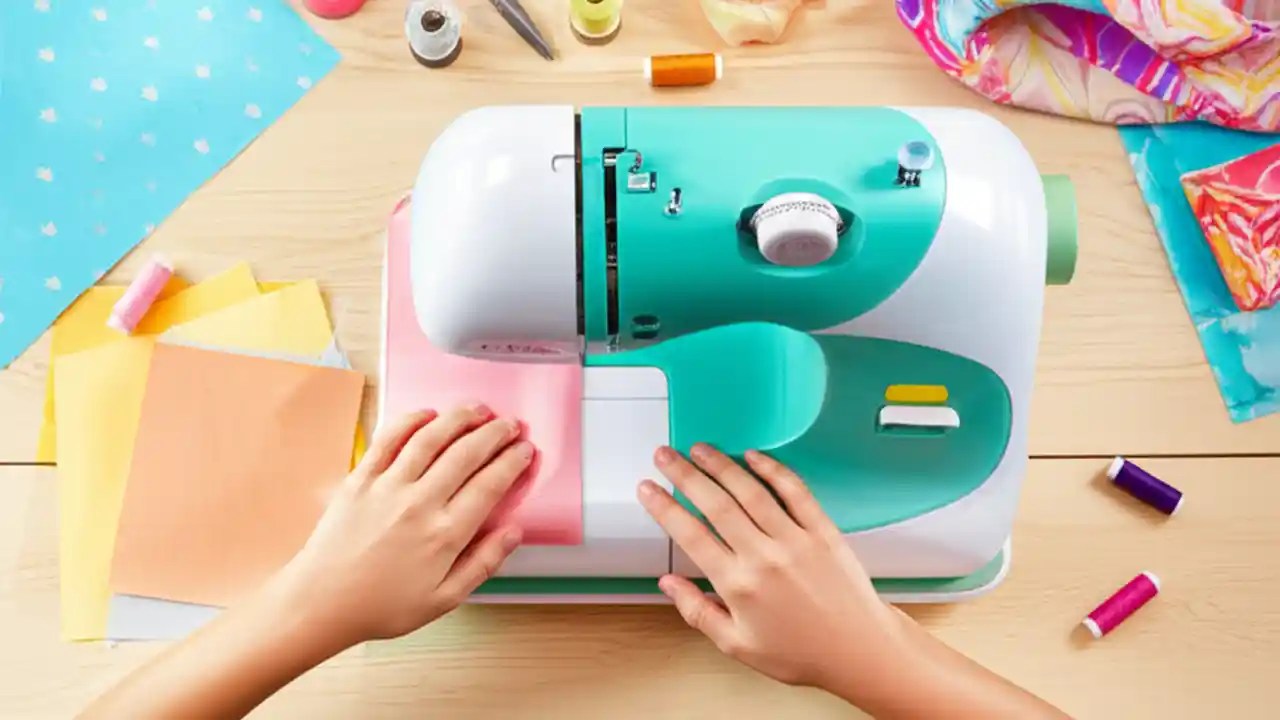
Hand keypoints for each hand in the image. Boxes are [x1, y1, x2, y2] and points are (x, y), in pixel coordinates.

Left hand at [277, 405, 533, 647]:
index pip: (490, 485)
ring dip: (459, 418)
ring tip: (478, 409)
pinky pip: (389, 438)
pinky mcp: (361, 478)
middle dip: (495, 434)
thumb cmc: (383, 605)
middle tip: (510, 425)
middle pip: (466, 454)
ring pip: (431, 438)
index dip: (512, 462)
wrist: (322, 601)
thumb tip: (514, 531)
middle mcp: (420, 503)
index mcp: (445, 534)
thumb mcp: (444, 599)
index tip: (525, 450)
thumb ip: (484, 563)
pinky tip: (428, 414)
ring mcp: (388, 486)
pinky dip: (411, 420)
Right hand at [636, 444, 909, 691]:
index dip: (664, 508)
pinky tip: (752, 455)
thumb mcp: (737, 645)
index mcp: (738, 585)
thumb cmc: (800, 652)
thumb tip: (668, 583)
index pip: (690, 535)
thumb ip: (698, 612)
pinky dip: (772, 469)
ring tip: (700, 449)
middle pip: (715, 504)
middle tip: (665, 455)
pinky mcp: (822, 530)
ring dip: (721, 465)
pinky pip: (794, 491)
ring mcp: (795, 539)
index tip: (648, 489)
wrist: (858, 650)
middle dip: (684, 474)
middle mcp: (764, 556)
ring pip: (750, 491)